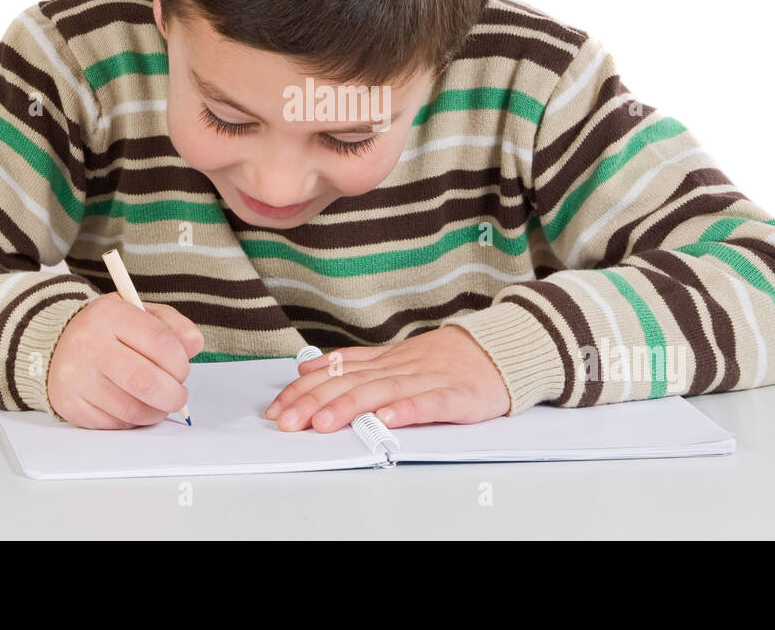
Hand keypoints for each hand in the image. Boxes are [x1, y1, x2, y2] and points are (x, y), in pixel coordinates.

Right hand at [46, 293, 203, 428]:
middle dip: (173, 395)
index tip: (183, 370)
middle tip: (178, 395)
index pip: (159, 341)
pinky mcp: (70, 405)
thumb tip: (194, 345)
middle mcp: (88, 344)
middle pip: (145, 382)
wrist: (58, 345)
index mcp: (108, 314)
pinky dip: (133, 421)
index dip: (180, 362)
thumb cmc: (109, 331)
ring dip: (156, 411)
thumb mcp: (141, 314)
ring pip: (132, 410)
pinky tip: (133, 405)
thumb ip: (173, 326)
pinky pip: (115, 424)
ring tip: (158, 401)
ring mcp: (75, 378)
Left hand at [263, 325, 510, 432]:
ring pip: (382, 392)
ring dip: (350, 407)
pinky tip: (387, 420)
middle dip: (315, 403)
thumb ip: (353, 363)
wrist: (498, 350)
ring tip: (323, 424)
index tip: (276, 408)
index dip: (304, 391)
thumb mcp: (394, 356)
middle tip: (288, 422)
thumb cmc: (445, 359)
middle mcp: (399, 368)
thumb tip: (308, 368)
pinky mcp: (455, 396)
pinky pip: (429, 403)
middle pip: (352, 384)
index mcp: (384, 362)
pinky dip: (407, 410)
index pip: (335, 374)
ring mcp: (427, 380)